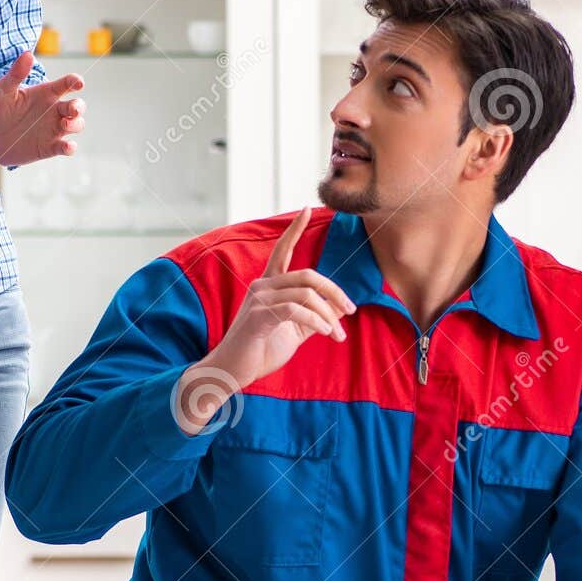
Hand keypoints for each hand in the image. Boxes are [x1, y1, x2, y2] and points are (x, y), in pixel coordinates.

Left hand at [0, 50, 84, 165]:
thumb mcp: (3, 90)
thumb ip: (16, 73)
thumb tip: (27, 53)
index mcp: (46, 94)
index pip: (66, 84)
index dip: (76, 81)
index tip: (78, 82)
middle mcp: (54, 111)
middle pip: (77, 106)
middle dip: (79, 106)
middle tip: (72, 108)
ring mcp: (54, 129)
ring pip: (77, 125)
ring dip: (76, 124)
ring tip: (64, 124)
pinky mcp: (50, 147)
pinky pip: (66, 148)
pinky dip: (71, 147)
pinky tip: (67, 146)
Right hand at [174, 206, 354, 433]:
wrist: (231, 372)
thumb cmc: (259, 351)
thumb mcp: (293, 331)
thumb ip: (313, 316)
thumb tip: (339, 308)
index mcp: (268, 285)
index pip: (283, 250)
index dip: (294, 229)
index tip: (307, 208)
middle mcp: (262, 285)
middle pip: (308, 275)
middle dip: (335, 292)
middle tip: (351, 311)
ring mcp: (259, 299)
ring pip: (306, 294)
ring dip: (329, 315)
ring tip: (338, 334)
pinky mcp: (258, 316)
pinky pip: (296, 310)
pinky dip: (317, 321)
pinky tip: (325, 333)